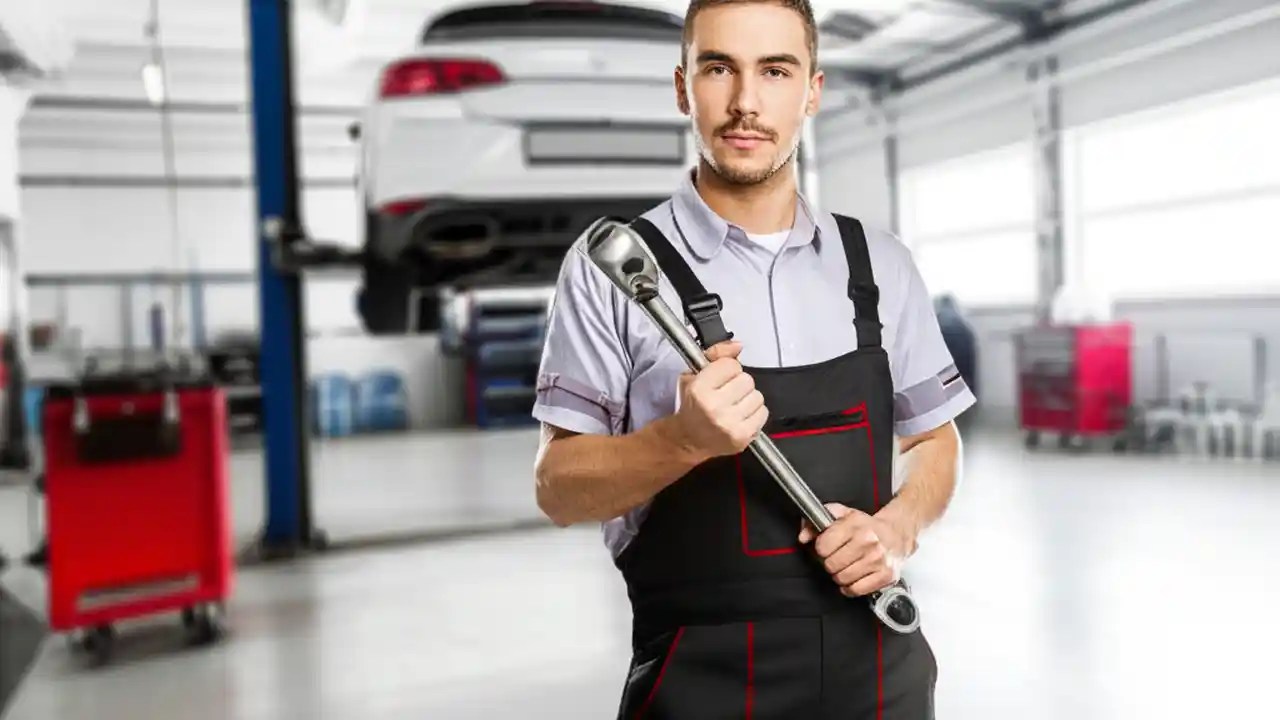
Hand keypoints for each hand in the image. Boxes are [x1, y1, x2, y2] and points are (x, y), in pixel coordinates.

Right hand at [672, 340, 767, 461]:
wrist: (688, 440)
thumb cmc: (692, 406)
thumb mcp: (693, 375)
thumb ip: (716, 355)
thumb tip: (738, 346)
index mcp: (699, 389)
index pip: (731, 365)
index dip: (727, 370)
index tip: (720, 379)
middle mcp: (714, 407)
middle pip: (747, 380)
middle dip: (739, 384)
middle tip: (727, 394)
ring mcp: (730, 424)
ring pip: (757, 396)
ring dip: (748, 399)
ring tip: (734, 406)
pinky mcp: (742, 437)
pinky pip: (763, 413)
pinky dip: (754, 413)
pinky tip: (741, 416)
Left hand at [798, 503, 914, 596]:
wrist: (896, 534)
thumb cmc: (866, 526)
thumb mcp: (841, 515)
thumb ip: (816, 522)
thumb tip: (803, 537)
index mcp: (855, 525)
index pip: (823, 546)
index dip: (821, 548)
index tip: (826, 547)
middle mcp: (868, 542)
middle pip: (831, 565)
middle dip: (829, 563)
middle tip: (836, 558)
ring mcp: (878, 560)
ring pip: (842, 579)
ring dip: (839, 575)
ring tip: (846, 566)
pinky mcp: (885, 575)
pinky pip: (856, 590)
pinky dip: (850, 587)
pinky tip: (853, 577)